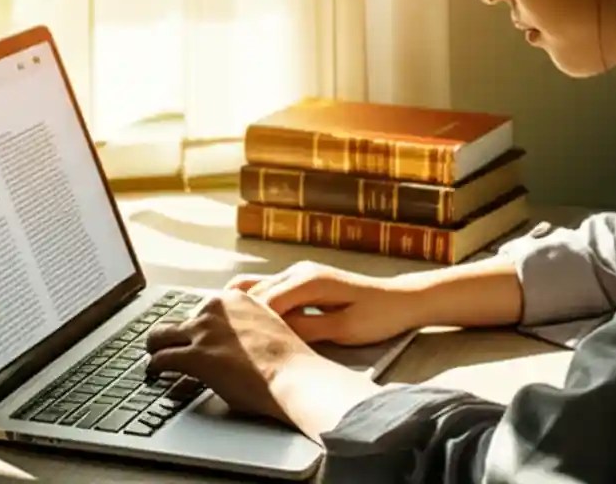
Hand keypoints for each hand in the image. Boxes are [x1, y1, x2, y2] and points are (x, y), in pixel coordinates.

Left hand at [144, 289, 322, 422]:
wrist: (294, 374)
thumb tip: (235, 343)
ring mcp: (203, 331)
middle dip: (169, 335)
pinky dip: (154, 368)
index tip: (189, 336)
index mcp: (235, 298)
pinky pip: (160, 359)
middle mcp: (215, 309)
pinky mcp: (195, 356)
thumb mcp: (268, 326)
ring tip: (153, 359)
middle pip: (176, 318)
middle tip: (163, 347)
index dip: (194, 326)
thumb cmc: (289, 360)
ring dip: (155, 349)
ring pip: (159, 336)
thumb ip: (245, 326)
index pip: (201, 308)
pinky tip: (155, 375)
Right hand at [226, 262, 421, 345]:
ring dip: (242, 308)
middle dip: (236, 314)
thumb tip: (275, 336)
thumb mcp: (344, 329)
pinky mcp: (303, 281)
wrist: (401, 301)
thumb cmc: (379, 316)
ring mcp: (300, 273)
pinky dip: (255, 305)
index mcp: (309, 281)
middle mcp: (300, 271)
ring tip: (225, 332)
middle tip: (215, 340)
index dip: (247, 324)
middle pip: (255, 291)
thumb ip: (308, 330)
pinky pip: (270, 291)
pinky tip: (246, 324)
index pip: (265, 302)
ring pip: (258, 288)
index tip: (229, 345)